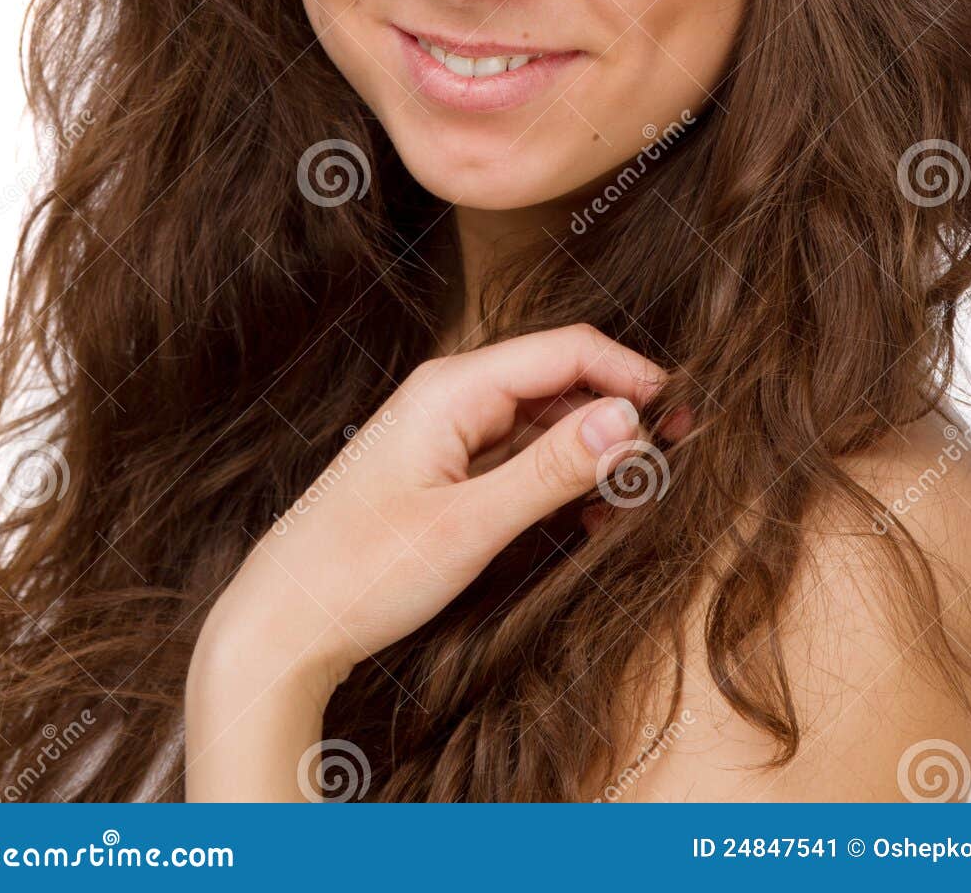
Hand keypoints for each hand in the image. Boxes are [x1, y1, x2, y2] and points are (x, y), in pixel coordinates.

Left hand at [193, 323, 673, 699]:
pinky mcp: (444, 466)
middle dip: (619, 413)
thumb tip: (628, 420)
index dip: (633, 375)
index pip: (567, 349)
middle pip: (559, 379)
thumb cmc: (362, 570)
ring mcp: (446, 430)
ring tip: (638, 495)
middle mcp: (450, 394)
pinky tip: (590, 512)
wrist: (284, 620)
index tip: (686, 414)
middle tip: (674, 460)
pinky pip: (518, 453)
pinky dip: (559, 476)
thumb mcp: (469, 525)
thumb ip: (551, 470)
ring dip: (593, 450)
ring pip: (543, 419)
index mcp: (452, 386)